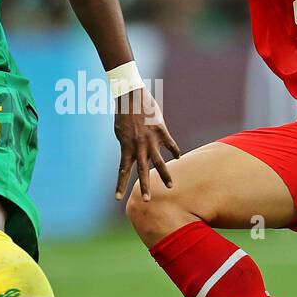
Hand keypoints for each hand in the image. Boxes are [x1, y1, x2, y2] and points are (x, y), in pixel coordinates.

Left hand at [113, 85, 180, 200]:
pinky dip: (175, 150)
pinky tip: (179, 158)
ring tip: (170, 186)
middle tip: (147, 200)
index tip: (117, 199)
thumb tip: (135, 156)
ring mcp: (151, 139)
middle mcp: (139, 146)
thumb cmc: (123, 115)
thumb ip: (128, 147)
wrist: (130, 96)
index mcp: (127, 147)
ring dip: (165, 175)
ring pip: (160, 162)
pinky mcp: (161, 130)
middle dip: (145, 186)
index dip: (120, 185)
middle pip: (143, 171)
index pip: (123, 171)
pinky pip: (170, 144)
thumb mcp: (121, 133)